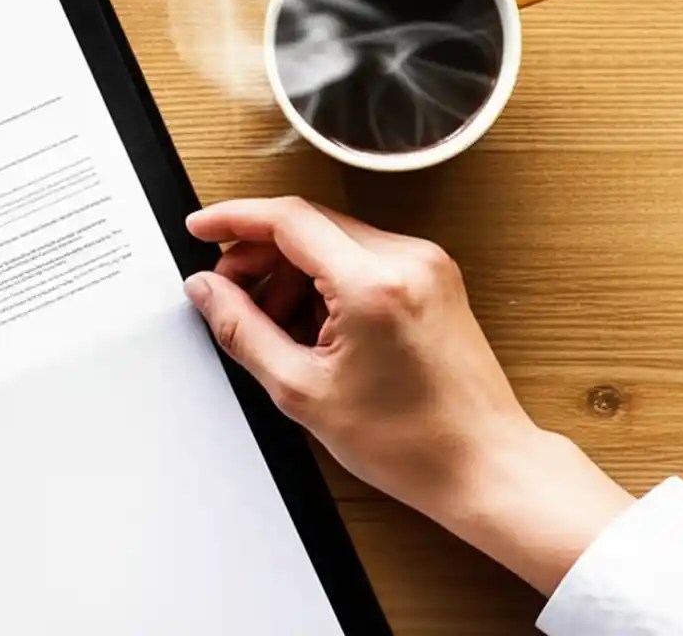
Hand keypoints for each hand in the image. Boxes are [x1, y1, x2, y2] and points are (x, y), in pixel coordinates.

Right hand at [183, 197, 632, 594]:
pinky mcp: (432, 278)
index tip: (201, 229)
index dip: (232, 219)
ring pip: (331, 240)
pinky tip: (310, 326)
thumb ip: (241, 330)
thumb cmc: (411, 441)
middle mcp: (407, 260)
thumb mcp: (301, 390)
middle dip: (258, 253)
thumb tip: (207, 291)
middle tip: (228, 294)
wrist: (481, 463)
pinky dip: (324, 280)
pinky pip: (360, 258)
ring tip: (274, 326)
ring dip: (290, 270)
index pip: (287, 220)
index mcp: (373, 284)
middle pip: (307, 225)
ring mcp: (425, 265)